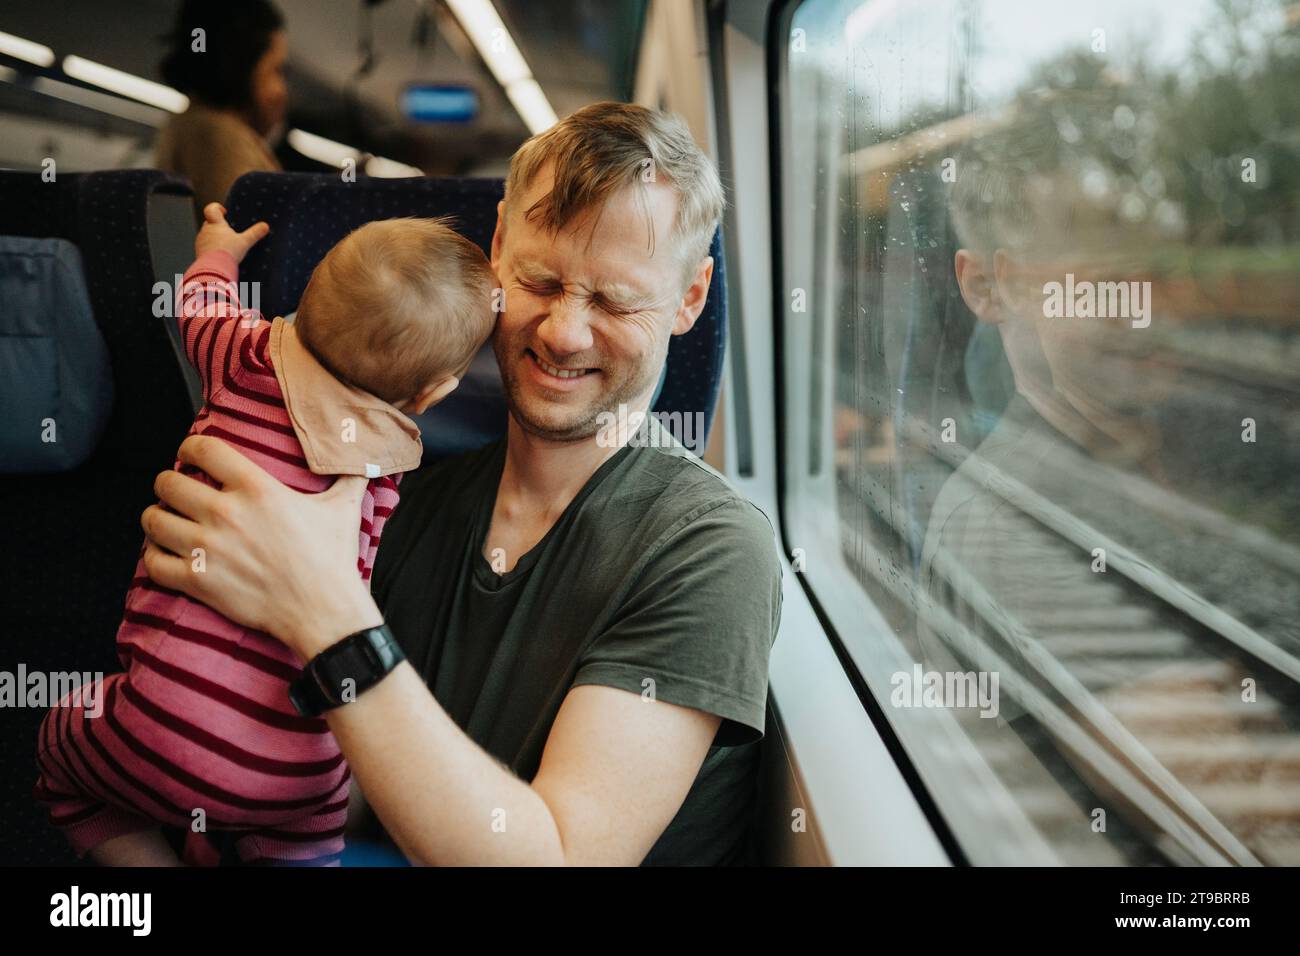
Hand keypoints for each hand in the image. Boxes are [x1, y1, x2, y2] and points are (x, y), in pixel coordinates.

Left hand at [141, 435, 382, 660]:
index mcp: (256, 488)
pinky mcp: (197, 581)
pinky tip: (166, 554)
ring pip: (153, 520)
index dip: (189, 448)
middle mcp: (225, 513)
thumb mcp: (343, 509)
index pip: (203, 450)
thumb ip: (348, 477)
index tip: (189, 455)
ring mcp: (207, 548)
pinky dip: (154, 557)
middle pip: (167, 483)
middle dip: (168, 484)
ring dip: (157, 519)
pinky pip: (152, 562)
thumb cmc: (333, 558)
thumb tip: (366, 458)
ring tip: (167, 521)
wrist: (323, 610)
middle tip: (177, 492)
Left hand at [194, 202, 269, 263]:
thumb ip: (255, 233)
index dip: (216, 207)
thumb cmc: (228, 252)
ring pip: (207, 235)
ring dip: (214, 238)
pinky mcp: (199, 252)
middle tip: (229, 232)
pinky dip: (211, 249)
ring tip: (226, 246)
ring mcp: (201, 241)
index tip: (224, 212)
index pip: (211, 209)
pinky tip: (220, 255)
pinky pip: (205, 247)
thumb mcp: (245, 242)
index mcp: (216, 224)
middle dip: (218, 225)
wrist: (214, 269)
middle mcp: (206, 230)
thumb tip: (265, 226)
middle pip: (210, 222)